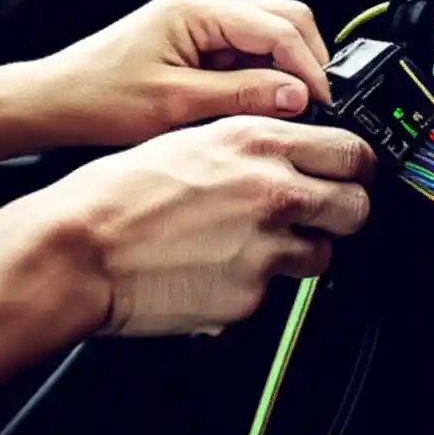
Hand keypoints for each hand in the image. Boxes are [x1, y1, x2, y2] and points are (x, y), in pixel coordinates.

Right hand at [0, 116, 373, 335]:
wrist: (77, 249)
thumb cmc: (117, 195)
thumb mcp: (192, 139)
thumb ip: (252, 146)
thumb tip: (292, 153)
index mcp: (258, 143)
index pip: (352, 151)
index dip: (356, 166)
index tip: (352, 174)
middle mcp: (272, 190)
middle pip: (356, 206)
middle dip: (344, 211)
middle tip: (322, 215)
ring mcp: (265, 247)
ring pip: (323, 253)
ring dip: (300, 251)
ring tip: (255, 247)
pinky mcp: (251, 295)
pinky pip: (275, 292)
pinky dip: (254, 284)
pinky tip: (217, 272)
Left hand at [22, 0, 331, 146]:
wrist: (59, 100)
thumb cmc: (100, 97)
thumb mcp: (178, 104)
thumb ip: (244, 96)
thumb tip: (297, 95)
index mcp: (200, 6)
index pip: (281, 28)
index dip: (309, 68)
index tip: (323, 103)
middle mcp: (205, 1)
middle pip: (287, 19)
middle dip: (307, 62)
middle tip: (316, 106)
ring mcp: (204, 17)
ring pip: (273, 33)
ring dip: (286, 69)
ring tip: (288, 110)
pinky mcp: (201, 36)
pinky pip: (250, 49)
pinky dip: (264, 75)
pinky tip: (260, 103)